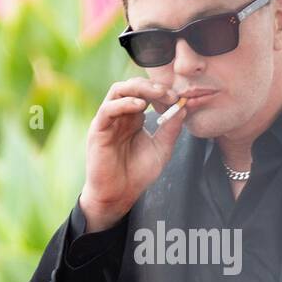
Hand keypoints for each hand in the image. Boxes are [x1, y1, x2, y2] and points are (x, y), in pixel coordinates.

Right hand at [79, 78, 185, 230]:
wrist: (119, 195)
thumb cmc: (137, 174)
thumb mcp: (161, 150)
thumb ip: (171, 130)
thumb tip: (183, 108)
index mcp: (134, 117)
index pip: (145, 93)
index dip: (162, 92)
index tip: (178, 98)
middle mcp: (120, 115)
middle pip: (132, 86)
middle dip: (152, 86)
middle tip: (170, 94)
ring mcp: (108, 121)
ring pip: (118, 91)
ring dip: (139, 88)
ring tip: (157, 94)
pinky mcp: (98, 130)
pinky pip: (108, 109)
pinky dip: (124, 104)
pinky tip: (140, 107)